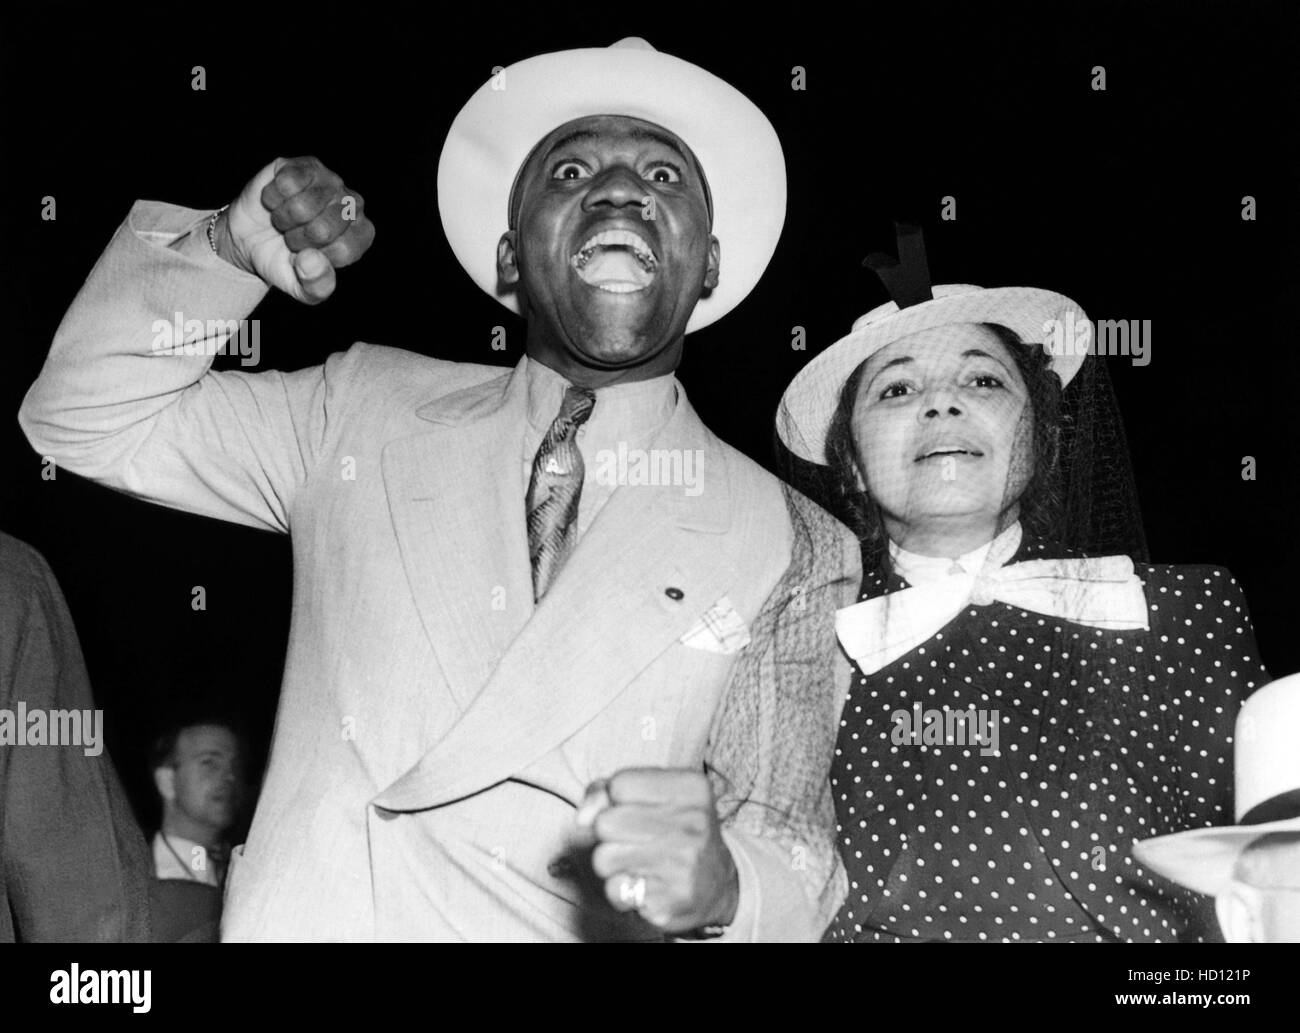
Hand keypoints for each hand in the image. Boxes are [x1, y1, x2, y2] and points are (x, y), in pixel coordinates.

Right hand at [212, 156, 375, 303]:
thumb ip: (316, 286)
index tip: (308, 255)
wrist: (249, 243)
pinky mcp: (301, 165)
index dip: (316, 258)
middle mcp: (351, 204)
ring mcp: (328, 180)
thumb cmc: (284, 264)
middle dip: (297, 241)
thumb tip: (311, 259)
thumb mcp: (303, 290)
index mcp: (360, 234)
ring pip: (302, 207)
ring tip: (284, 221)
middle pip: (323, 230)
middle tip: (292, 238)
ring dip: (283, 220)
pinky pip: (285, 184)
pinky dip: (271, 199)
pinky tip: (275, 202)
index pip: (345, 250)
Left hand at [578, 768, 739, 933]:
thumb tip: (582, 818)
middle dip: (609, 834)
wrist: (716, 883)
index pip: (619, 785)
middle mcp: (694, 823)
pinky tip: (643, 885)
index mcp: (691, 788)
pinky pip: (614, 890)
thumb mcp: (650, 795)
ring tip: (637, 862)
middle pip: (605, 823)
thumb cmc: (672, 829)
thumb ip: (606, 791)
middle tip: (634, 840)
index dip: (616, 800)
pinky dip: (620, 890)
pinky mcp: (672, 899)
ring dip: (612, 863)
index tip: (636, 809)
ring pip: (603, 859)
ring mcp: (685, 863)